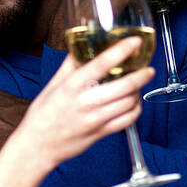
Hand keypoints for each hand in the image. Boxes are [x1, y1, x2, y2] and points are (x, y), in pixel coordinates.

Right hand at [13, 38, 154, 174]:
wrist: (38, 145)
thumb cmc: (43, 114)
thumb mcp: (53, 85)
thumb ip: (69, 66)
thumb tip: (80, 47)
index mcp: (72, 85)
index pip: (102, 63)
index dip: (122, 50)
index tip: (135, 41)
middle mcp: (85, 101)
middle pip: (124, 85)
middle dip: (141, 75)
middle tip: (148, 69)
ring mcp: (95, 119)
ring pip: (129, 102)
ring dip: (138, 92)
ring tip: (138, 86)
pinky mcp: (101, 133)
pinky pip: (127, 120)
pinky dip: (136, 110)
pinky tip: (133, 104)